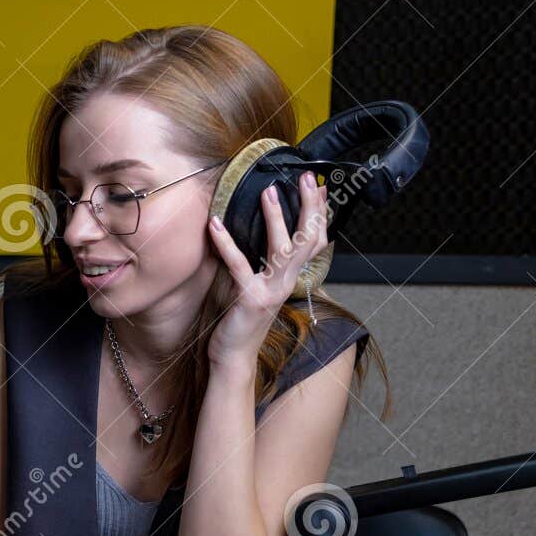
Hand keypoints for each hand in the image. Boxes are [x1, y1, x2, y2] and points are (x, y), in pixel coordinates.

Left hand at [205, 171, 328, 367]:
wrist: (233, 357)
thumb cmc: (242, 321)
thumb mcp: (260, 287)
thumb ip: (266, 265)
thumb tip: (265, 234)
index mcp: (290, 279)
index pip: (315, 242)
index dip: (320, 214)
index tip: (320, 187)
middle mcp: (287, 283)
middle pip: (308, 240)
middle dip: (310, 207)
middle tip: (308, 178)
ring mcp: (271, 291)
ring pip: (283, 250)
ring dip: (277, 218)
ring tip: (268, 191)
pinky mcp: (250, 299)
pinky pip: (239, 266)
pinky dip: (226, 243)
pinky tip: (215, 224)